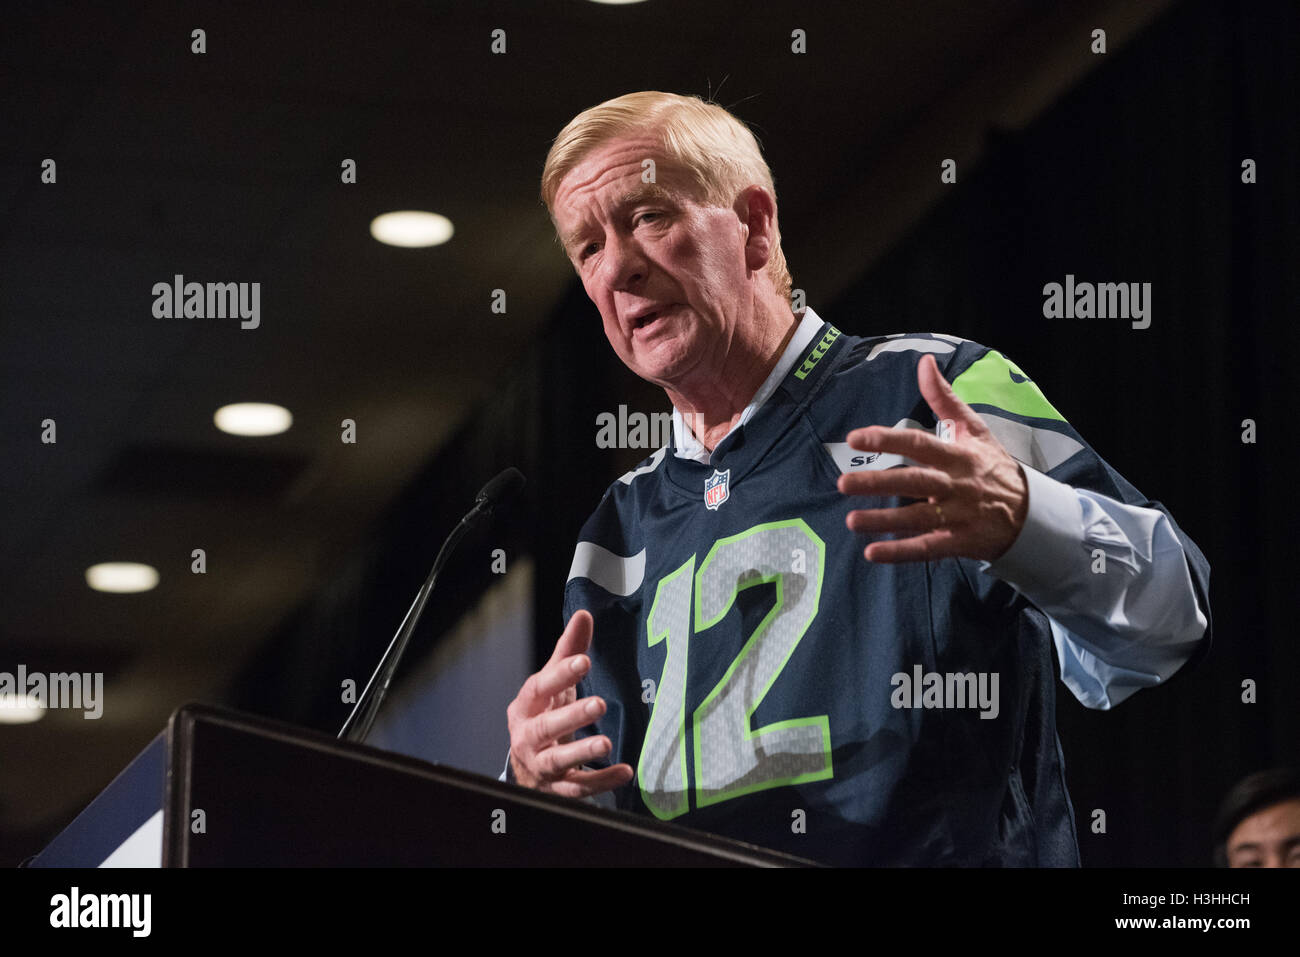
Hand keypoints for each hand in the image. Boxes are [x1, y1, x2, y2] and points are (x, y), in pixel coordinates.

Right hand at [505, 609, 633, 796]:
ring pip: (558, 761)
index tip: (583, 660)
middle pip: (545, 727)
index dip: (559, 674)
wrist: (526, 767)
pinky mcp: (557, 789)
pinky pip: (578, 788)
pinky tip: (624, 771)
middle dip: (570, 716)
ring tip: (606, 742)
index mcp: (526, 707)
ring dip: (581, 752)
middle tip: (598, 704)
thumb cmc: (543, 716)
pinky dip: (600, 781)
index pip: (539, 688)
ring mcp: (541, 765)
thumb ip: (568, 651)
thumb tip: (583, 614)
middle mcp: (528, 737)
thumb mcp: (552, 685)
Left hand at [837, 353, 1028, 562]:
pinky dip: (901, 553)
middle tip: (843, 484)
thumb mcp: (975, 429)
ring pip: (918, 519)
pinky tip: (873, 553)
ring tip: (851, 521)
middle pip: (914, 482)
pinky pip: (928, 548)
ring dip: (884, 521)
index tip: (855, 437)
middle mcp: (957, 485)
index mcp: (958, 455)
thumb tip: (924, 362)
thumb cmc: (993, 466)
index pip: (919, 443)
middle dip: (878, 483)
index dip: (888, 439)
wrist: (1032, 513)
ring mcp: (959, 516)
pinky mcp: (960, 543)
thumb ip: (945, 398)